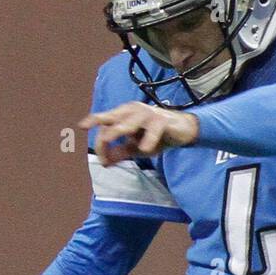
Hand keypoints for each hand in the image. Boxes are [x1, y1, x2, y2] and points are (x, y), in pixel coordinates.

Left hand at [79, 102, 198, 166]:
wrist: (183, 130)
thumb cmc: (156, 135)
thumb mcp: (135, 147)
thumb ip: (120, 152)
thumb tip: (104, 163)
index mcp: (124, 114)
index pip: (104, 121)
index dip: (98, 135)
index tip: (92, 143)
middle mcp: (133, 110)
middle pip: (112, 120)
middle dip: (105, 137)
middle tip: (103, 155)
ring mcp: (148, 114)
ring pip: (130, 122)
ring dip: (119, 131)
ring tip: (110, 139)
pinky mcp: (163, 121)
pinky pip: (153, 130)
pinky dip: (148, 140)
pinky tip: (146, 149)